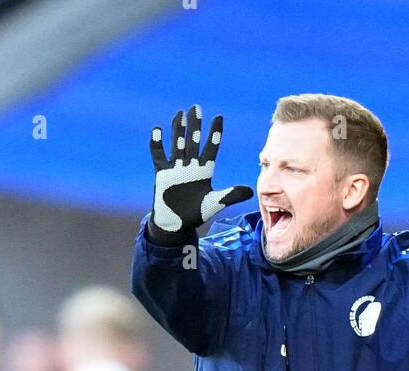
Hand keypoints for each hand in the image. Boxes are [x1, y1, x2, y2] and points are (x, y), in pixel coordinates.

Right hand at [149, 104, 252, 238]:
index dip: (215, 134)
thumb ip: (231, 195)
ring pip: (177, 143)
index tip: (219, 117)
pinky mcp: (162, 173)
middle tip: (196, 108)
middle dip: (195, 125)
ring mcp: (176, 168)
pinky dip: (157, 143)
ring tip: (180, 114)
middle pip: (193, 141)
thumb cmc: (196, 214)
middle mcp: (190, 166)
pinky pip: (158, 155)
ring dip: (178, 129)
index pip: (211, 148)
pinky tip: (157, 130)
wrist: (176, 224)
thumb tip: (251, 191)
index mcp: (204, 171)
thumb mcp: (215, 203)